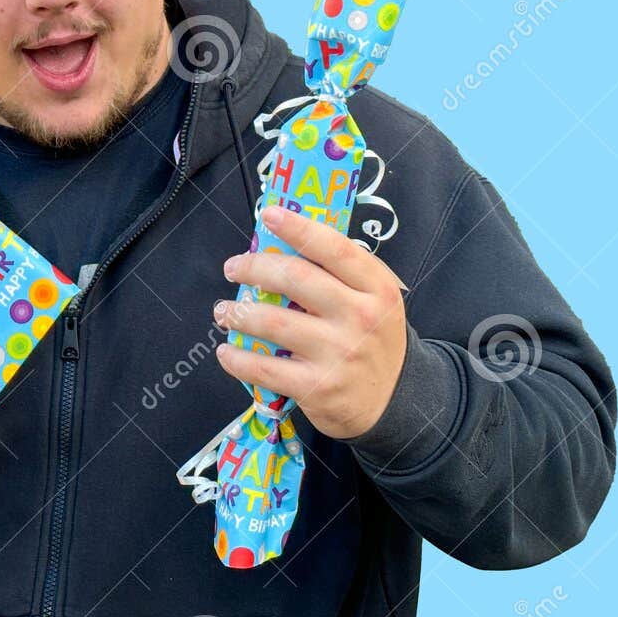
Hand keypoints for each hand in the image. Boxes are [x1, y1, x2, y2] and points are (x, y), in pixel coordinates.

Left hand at [213, 204, 406, 439]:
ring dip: (238, 313)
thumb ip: (341, 275)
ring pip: (273, 322)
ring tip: (223, 311)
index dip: (298, 228)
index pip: (334, 248)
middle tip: (233, 268)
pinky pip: (264, 368)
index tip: (269, 215)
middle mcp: (360, 317)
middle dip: (254, 268)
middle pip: (296, 279)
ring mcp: (338, 353)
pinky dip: (237, 359)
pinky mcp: (317, 387)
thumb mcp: (375, 301)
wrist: (394, 402)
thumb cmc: (372, 340)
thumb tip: (283, 242)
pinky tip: (226, 350)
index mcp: (377, 288)